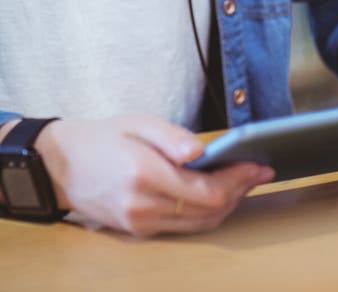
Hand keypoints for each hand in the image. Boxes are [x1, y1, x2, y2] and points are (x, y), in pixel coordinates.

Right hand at [35, 114, 273, 235]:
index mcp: (145, 175)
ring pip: (198, 224)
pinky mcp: (137, 230)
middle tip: (259, 171)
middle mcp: (143, 206)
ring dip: (226, 205)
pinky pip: (182, 227)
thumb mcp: (138, 122)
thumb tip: (201, 151)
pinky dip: (205, 212)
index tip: (259, 165)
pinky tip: (217, 193)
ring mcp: (139, 223)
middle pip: (207, 211)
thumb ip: (171, 136)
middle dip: (239, 191)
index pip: (206, 190)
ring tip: (244, 181)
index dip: (238, 180)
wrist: (61, 164)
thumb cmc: (104, 137)